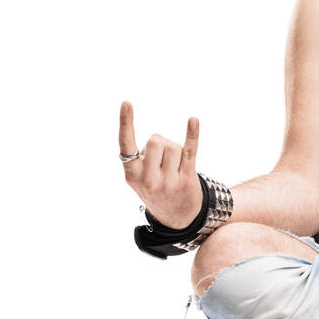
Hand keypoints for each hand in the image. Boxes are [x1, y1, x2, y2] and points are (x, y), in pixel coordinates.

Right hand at [118, 101, 203, 229]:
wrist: (176, 216)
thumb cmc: (154, 187)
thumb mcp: (139, 177)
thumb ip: (142, 156)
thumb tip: (159, 141)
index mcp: (131, 174)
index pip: (126, 144)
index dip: (126, 122)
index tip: (127, 102)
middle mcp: (148, 178)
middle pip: (156, 141)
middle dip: (160, 142)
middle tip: (162, 158)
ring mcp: (168, 180)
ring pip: (172, 145)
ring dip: (174, 149)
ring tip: (173, 165)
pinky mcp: (187, 177)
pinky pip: (189, 149)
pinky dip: (192, 133)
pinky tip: (193, 120)